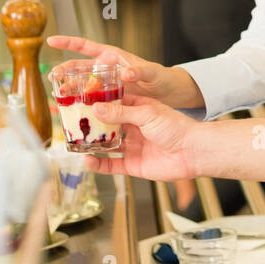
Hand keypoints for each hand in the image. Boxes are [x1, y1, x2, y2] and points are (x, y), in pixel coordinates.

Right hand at [46, 33, 179, 102]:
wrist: (171, 96)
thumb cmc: (162, 78)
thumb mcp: (152, 73)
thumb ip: (139, 71)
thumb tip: (124, 73)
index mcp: (113, 58)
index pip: (86, 47)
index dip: (68, 43)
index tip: (51, 40)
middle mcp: (106, 72)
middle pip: (78, 70)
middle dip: (63, 73)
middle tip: (51, 80)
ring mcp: (107, 87)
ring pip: (83, 88)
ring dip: (70, 93)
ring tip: (58, 100)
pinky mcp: (111, 101)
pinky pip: (93, 104)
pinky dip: (82, 109)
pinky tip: (73, 116)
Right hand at [81, 95, 202, 181]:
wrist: (194, 151)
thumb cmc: (177, 127)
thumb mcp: (147, 114)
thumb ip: (120, 113)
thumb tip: (96, 108)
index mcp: (139, 109)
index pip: (113, 102)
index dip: (97, 100)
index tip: (79, 98)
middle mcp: (134, 127)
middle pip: (107, 125)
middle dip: (90, 124)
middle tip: (70, 121)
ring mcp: (133, 146)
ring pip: (106, 145)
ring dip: (91, 144)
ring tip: (73, 141)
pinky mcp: (134, 164)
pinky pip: (112, 165)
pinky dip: (99, 163)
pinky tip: (87, 160)